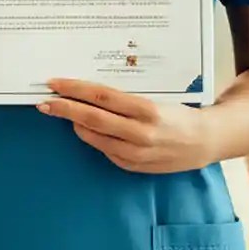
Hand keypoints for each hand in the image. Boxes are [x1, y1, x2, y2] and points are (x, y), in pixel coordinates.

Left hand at [38, 78, 213, 173]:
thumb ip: (124, 100)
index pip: (101, 97)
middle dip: (64, 109)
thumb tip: (88, 94)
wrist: (205, 141)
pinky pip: (104, 150)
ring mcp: (135, 153)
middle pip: (91, 118)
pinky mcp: (133, 166)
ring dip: (74, 124)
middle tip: (43, 102)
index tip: (54, 83)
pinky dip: (93, 137)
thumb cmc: (179, 113)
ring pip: (93, 137)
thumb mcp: (156, 99)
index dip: (74, 89)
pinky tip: (88, 128)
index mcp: (147, 110)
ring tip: (62, 112)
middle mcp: (140, 133)